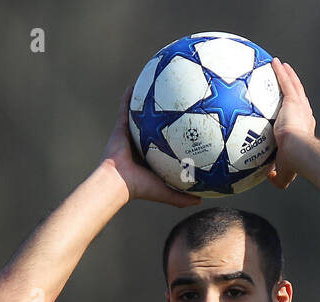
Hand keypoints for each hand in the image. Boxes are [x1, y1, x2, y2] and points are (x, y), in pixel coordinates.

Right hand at [103, 84, 202, 207]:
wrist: (117, 183)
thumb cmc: (141, 188)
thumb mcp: (167, 192)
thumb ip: (183, 197)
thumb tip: (202, 201)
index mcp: (151, 158)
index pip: (166, 145)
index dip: (175, 137)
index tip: (187, 128)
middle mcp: (141, 145)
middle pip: (155, 127)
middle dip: (164, 116)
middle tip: (176, 103)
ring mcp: (130, 136)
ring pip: (140, 116)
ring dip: (145, 102)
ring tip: (155, 85)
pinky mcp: (120, 128)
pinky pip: (124, 109)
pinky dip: (128, 97)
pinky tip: (135, 84)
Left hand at [267, 57, 316, 189]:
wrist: (298, 151)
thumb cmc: (293, 163)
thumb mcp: (283, 173)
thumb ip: (277, 175)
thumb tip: (269, 178)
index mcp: (304, 130)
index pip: (300, 119)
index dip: (296, 114)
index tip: (289, 111)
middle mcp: (305, 116)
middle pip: (299, 99)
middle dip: (294, 90)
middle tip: (288, 82)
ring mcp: (300, 106)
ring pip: (294, 86)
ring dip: (288, 75)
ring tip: (282, 66)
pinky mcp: (293, 100)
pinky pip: (286, 81)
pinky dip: (281, 71)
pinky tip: (274, 62)